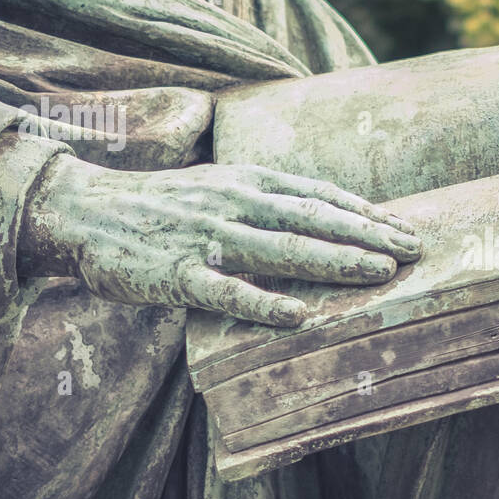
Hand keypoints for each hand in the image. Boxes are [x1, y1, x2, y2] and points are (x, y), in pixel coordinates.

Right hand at [18, 155, 420, 326]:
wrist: (83, 211)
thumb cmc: (161, 206)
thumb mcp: (219, 187)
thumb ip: (267, 200)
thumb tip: (324, 214)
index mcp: (245, 182)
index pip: (318, 195)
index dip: (364, 212)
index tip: (405, 228)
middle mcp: (233, 204)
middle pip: (313, 218)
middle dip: (367, 234)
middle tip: (415, 249)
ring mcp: (206, 239)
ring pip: (281, 250)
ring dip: (334, 260)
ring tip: (380, 273)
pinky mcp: (177, 275)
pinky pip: (227, 292)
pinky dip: (264, 303)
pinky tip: (299, 316)